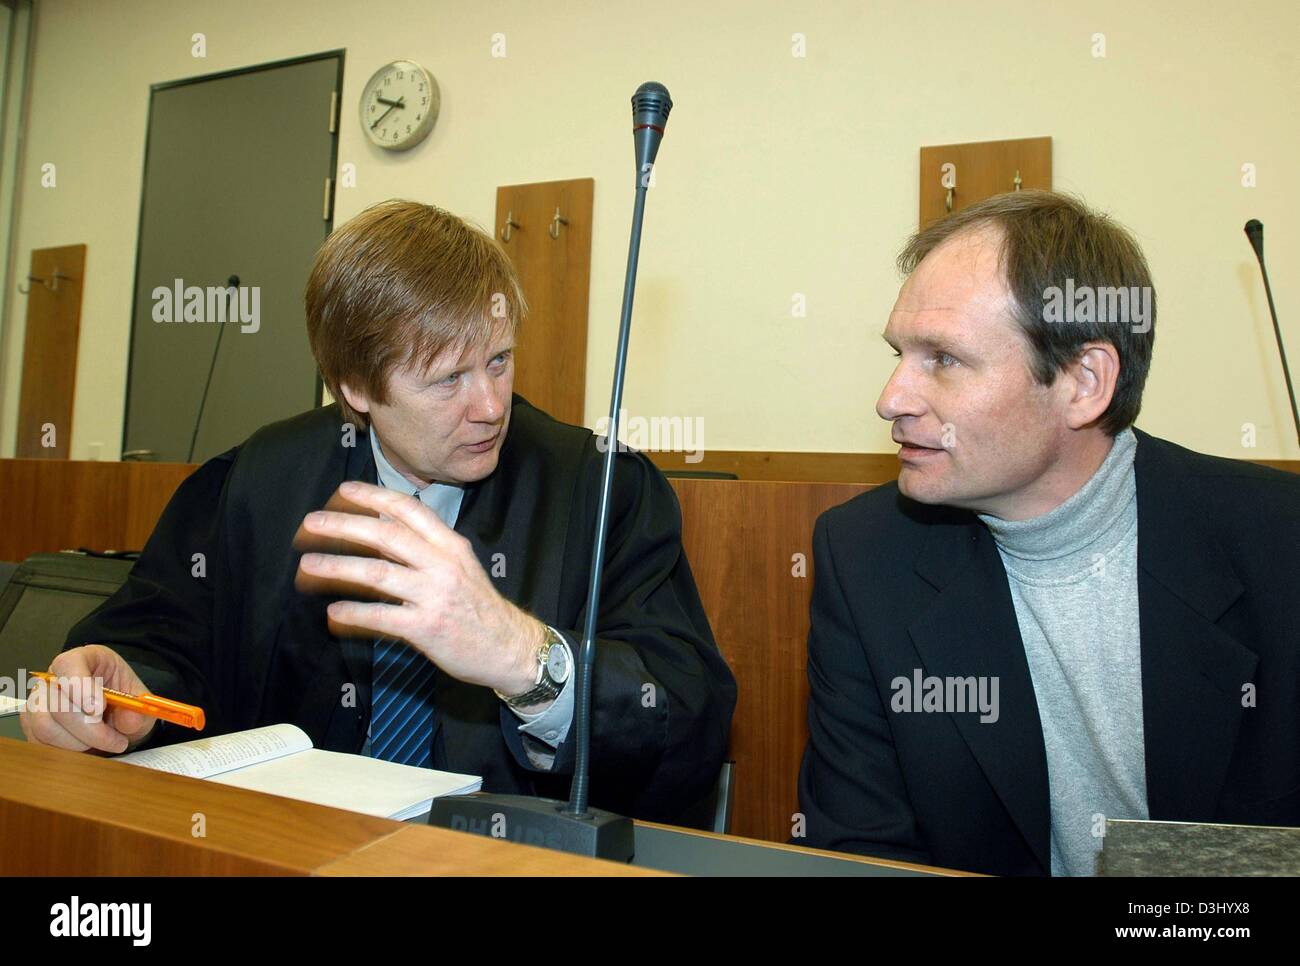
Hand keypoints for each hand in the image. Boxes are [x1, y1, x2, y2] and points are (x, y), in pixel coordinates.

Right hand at [19, 644, 156, 753]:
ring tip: (104, 743)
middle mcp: (54, 676)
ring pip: (45, 726)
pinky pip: (39, 741)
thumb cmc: (122, 698)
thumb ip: (138, 710)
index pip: (69, 665)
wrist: (114, 712)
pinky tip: (88, 746)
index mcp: (84, 658)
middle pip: (57, 703)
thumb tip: (130, 720)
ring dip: (78, 742)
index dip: (81, 687)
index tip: (100, 708)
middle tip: (116, 741)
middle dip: (89, 728)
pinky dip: (67, 750)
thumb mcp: (139, 700)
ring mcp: (38, 699)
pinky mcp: (31, 723)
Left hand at [296, 480, 546, 694]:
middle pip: (385, 536)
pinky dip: (353, 614)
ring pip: (377, 574)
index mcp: (450, 545)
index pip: (408, 509)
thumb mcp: (460, 566)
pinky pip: (381, 617)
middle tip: (310, 523)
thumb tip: (382, 525)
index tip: (342, 492)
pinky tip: (334, 613)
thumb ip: (425, 547)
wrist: (509, 647)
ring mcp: (434, 596)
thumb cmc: (478, 607)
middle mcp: (442, 565)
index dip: (373, 497)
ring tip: (308, 567)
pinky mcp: (426, 628)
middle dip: (343, 526)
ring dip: (337, 568)